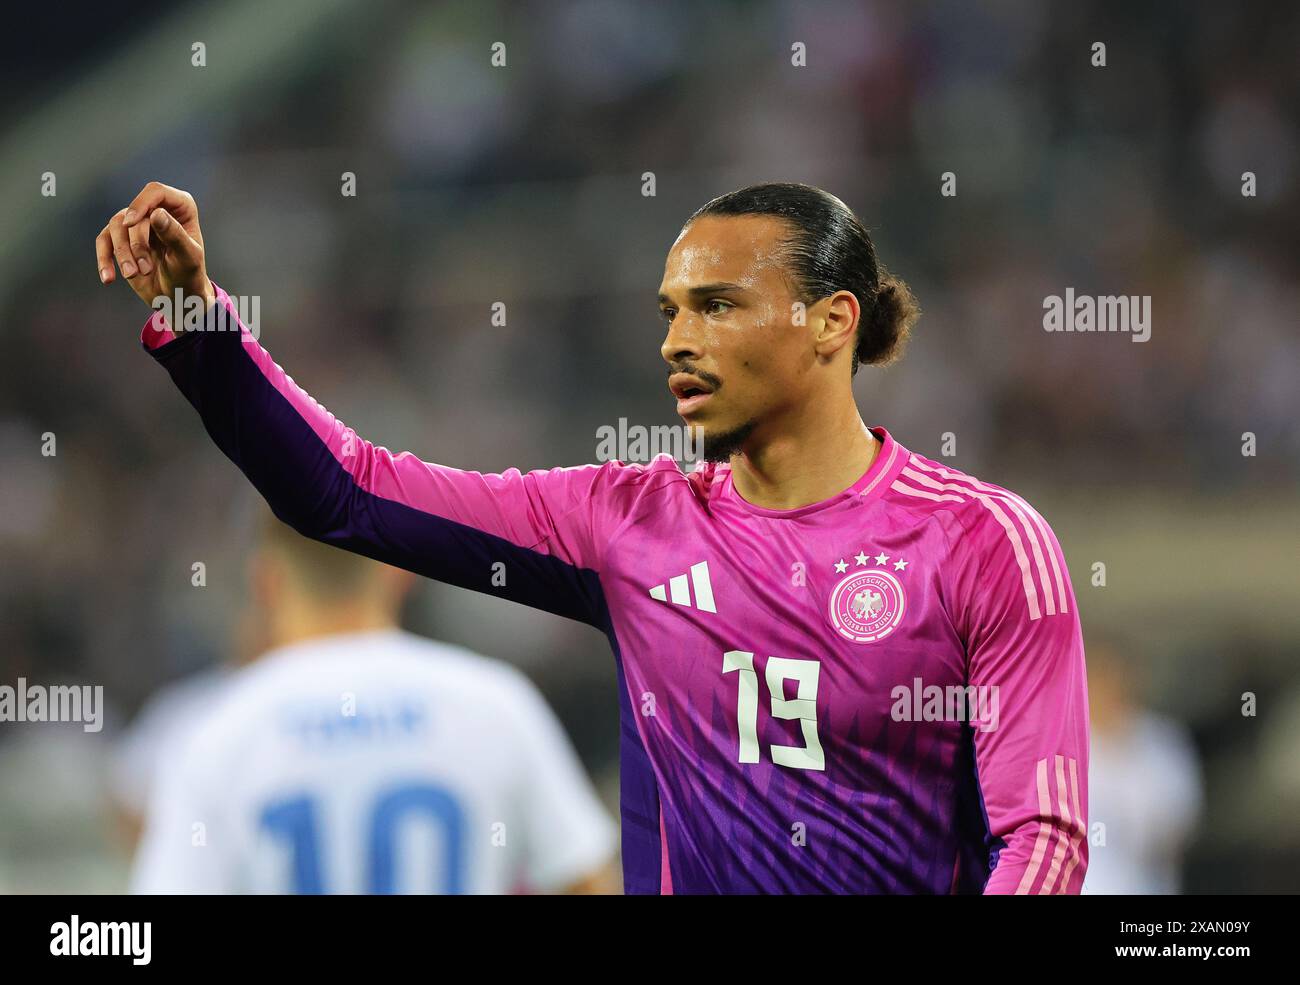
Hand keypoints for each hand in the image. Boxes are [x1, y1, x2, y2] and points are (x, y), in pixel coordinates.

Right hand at [96, 181, 214, 314]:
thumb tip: (156, 213)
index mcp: (180, 207)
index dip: (140, 204)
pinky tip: (108, 278)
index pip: (156, 192)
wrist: (178, 297)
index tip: (130, 223)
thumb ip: (174, 234)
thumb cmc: (189, 275)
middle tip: (146, 269)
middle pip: (133, 214)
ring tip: (133, 275)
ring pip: (116, 226)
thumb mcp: (188, 257)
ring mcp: (137, 223)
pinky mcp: (121, 239)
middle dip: (136, 244)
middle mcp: (157, 209)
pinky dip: (104, 259)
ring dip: (122, 253)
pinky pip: (103, 241)